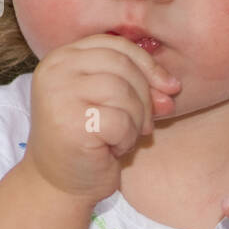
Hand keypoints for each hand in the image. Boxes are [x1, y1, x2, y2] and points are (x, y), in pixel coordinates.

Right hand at [24, 34, 181, 203]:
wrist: (59, 184)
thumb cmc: (89, 140)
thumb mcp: (112, 102)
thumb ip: (137, 84)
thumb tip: (173, 86)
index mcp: (63, 58)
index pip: (115, 45)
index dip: (148, 64)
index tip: (168, 87)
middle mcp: (55, 71)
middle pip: (122, 64)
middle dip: (145, 96)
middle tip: (144, 124)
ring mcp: (59, 95)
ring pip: (123, 91)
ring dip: (136, 119)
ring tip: (124, 136)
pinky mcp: (69, 122)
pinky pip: (120, 120)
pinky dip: (126, 138)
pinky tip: (112, 149)